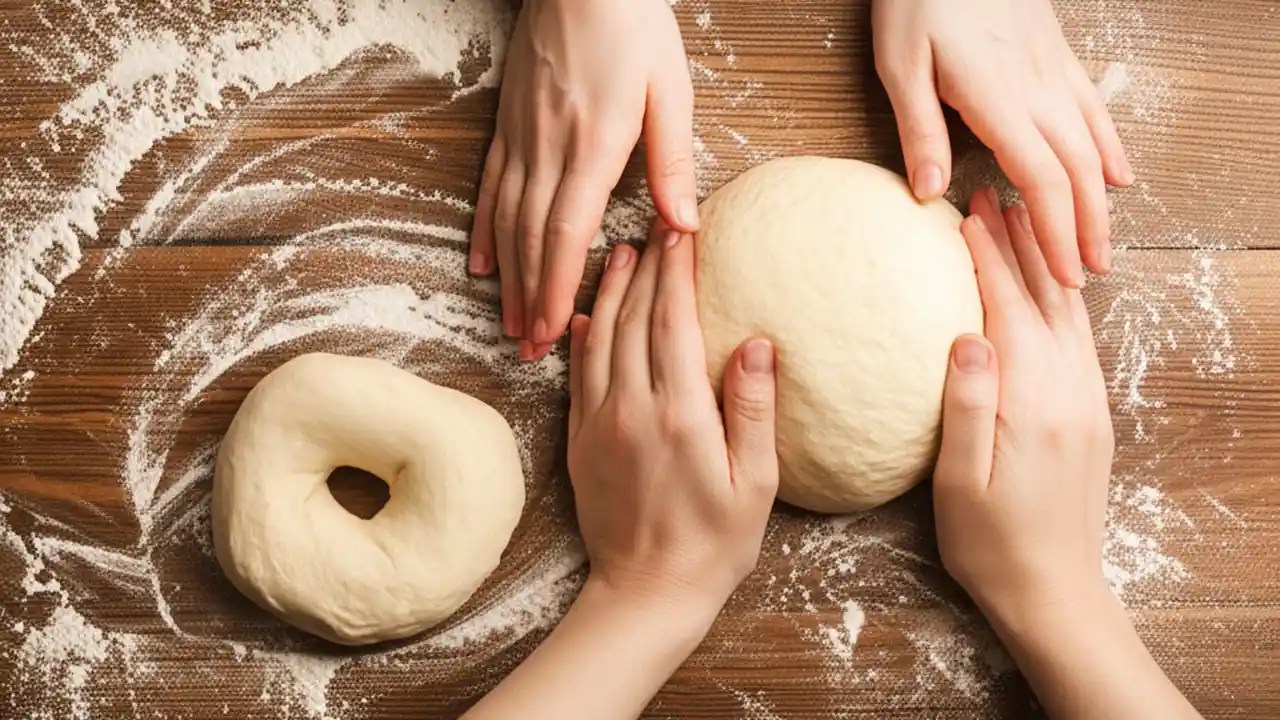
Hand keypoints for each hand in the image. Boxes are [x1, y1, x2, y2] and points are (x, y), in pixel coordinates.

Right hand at [471, 0, 697, 360]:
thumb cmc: (632, 25)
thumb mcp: (670, 86)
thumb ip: (671, 158)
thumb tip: (681, 224)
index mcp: (593, 144)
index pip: (568, 232)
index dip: (558, 287)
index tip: (553, 331)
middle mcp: (549, 148)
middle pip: (533, 238)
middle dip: (532, 299)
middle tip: (530, 349)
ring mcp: (522, 138)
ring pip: (508, 220)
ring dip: (509, 277)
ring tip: (510, 322)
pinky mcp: (509, 125)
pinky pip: (492, 186)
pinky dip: (486, 230)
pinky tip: (484, 264)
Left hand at [567, 221, 778, 610]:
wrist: (646, 593)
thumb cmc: (714, 544)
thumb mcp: (755, 483)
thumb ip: (753, 409)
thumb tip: (757, 343)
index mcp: (681, 414)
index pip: (674, 323)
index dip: (677, 272)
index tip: (683, 232)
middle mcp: (632, 409)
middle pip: (634, 320)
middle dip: (646, 268)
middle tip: (654, 227)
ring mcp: (599, 424)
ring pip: (599, 339)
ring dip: (609, 292)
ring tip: (621, 253)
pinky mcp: (580, 441)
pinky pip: (578, 375)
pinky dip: (582, 337)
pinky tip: (588, 314)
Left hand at [873, 0, 1133, 287]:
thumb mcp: (901, 64)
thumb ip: (920, 130)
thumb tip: (931, 193)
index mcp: (999, 99)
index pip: (1040, 181)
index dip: (1055, 235)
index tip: (1063, 276)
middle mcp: (1038, 89)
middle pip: (1076, 171)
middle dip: (1087, 229)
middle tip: (1091, 277)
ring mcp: (1053, 71)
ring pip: (1093, 144)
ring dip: (1103, 198)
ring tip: (1105, 241)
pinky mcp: (1056, 55)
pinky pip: (1094, 109)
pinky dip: (1111, 146)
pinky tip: (1119, 172)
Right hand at [933, 187, 1112, 620]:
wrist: (1055, 593)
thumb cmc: (991, 544)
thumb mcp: (961, 484)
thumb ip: (967, 407)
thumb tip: (968, 336)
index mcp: (1032, 404)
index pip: (1008, 309)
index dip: (989, 257)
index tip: (967, 212)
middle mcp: (1068, 393)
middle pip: (1044, 299)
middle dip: (1018, 243)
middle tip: (991, 196)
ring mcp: (1086, 404)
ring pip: (1067, 314)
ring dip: (1043, 264)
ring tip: (1020, 223)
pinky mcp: (1090, 417)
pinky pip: (1077, 340)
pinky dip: (1061, 301)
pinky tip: (1050, 288)